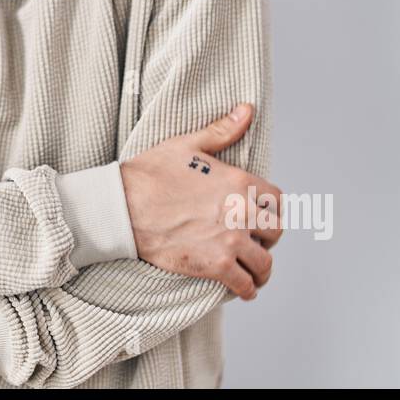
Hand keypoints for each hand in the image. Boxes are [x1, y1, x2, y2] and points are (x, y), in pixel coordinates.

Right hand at [119, 103, 282, 300]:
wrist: (123, 206)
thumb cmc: (150, 173)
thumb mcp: (188, 144)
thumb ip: (222, 131)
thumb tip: (247, 110)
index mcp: (240, 182)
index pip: (276, 201)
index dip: (270, 210)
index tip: (260, 217)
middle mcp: (242, 212)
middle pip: (275, 233)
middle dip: (266, 238)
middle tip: (255, 243)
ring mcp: (230, 241)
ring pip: (264, 263)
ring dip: (261, 269)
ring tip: (254, 272)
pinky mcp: (215, 265)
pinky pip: (245, 284)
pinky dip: (246, 290)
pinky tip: (242, 289)